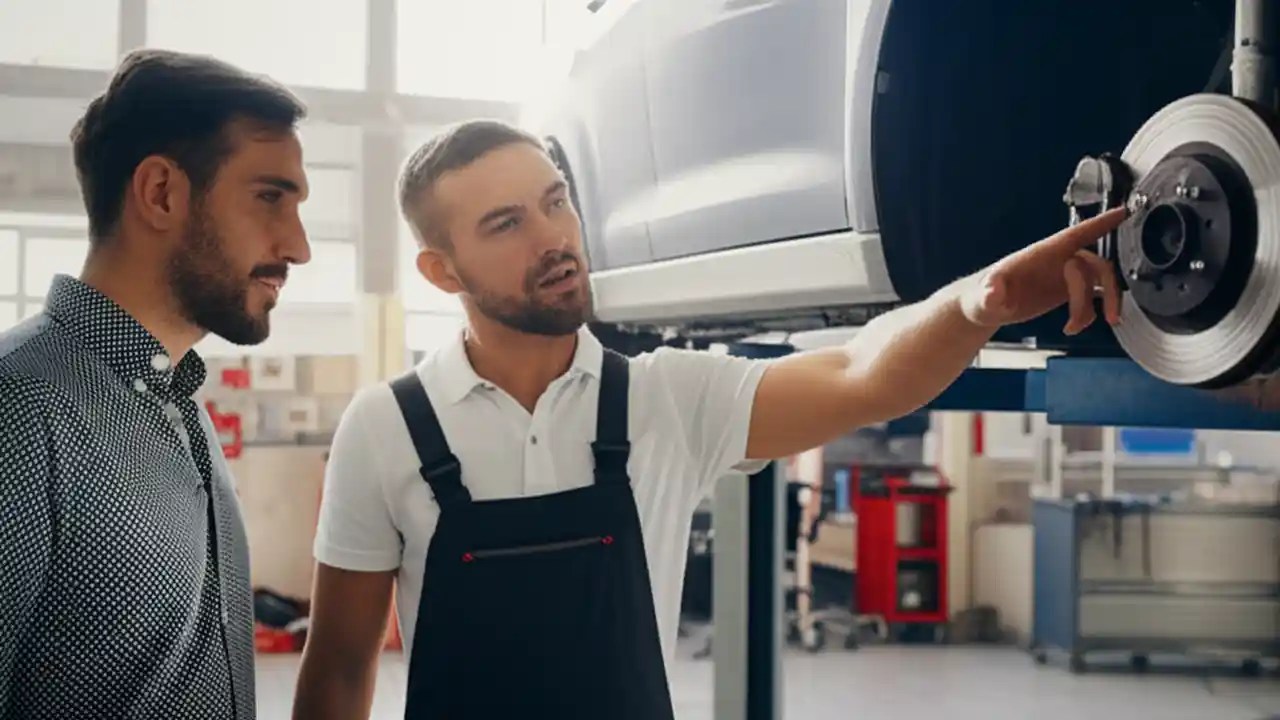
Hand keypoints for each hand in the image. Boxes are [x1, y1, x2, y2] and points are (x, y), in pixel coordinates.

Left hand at [960, 207, 1130, 333]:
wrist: (982, 308)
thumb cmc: (980, 297)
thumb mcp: (982, 297)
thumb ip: (989, 294)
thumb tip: (993, 291)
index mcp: (1042, 255)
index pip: (1076, 234)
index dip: (1101, 223)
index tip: (1125, 212)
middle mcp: (1056, 262)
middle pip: (1096, 266)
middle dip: (1108, 289)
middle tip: (1110, 316)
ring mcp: (1061, 276)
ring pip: (1096, 283)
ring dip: (1098, 305)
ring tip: (1079, 326)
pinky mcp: (1062, 291)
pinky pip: (1089, 297)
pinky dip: (1088, 314)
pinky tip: (1072, 328)